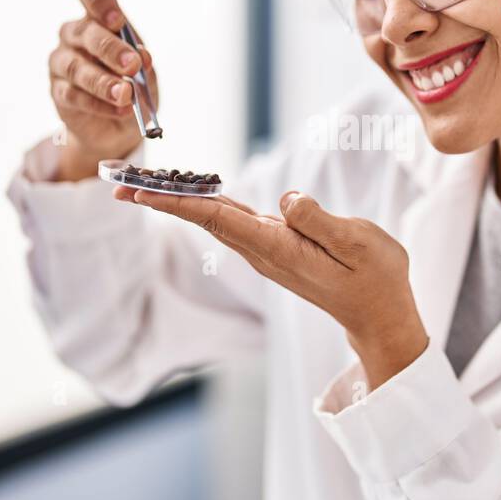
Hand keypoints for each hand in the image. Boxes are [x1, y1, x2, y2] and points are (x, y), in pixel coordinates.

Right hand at [47, 0, 160, 179]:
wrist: (117, 124)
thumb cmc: (131, 84)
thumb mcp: (143, 70)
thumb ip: (141, 60)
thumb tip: (141, 55)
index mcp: (96, 16)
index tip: (117, 20)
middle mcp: (73, 34)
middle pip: (86, 34)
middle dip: (111, 49)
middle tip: (133, 65)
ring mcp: (61, 62)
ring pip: (77, 68)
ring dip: (104, 81)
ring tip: (126, 94)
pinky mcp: (58, 91)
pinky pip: (74, 95)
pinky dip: (99, 103)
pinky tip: (120, 109)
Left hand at [116, 186, 428, 388]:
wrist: (379, 317)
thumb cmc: (376, 279)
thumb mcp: (358, 244)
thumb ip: (319, 221)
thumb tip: (285, 199)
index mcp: (279, 248)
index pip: (218, 218)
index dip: (178, 202)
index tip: (140, 192)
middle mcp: (265, 252)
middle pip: (205, 218)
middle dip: (163, 200)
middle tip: (121, 182)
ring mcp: (269, 253)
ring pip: (216, 220)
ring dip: (180, 202)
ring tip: (145, 186)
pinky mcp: (278, 250)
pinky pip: (234, 222)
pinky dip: (208, 206)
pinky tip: (194, 196)